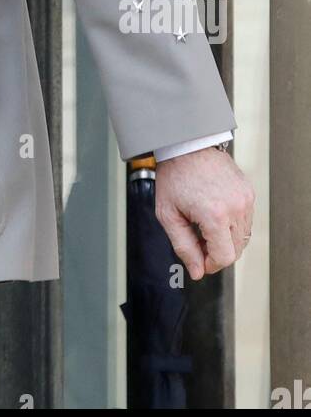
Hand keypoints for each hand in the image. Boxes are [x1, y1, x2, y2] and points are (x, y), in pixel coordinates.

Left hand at [155, 146, 254, 280]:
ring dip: (225, 239)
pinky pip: (245, 220)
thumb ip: (183, 247)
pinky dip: (232, 224)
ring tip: (204, 225)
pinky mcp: (249, 192)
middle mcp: (235, 207)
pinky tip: (214, 213)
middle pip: (236, 250)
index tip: (199, 259)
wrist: (186, 145)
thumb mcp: (168, 214)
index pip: (224, 257)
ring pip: (243, 237)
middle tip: (197, 240)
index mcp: (215, 214)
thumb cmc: (174, 175)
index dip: (210, 264)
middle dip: (216, 252)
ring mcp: (245, 199)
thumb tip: (197, 271)